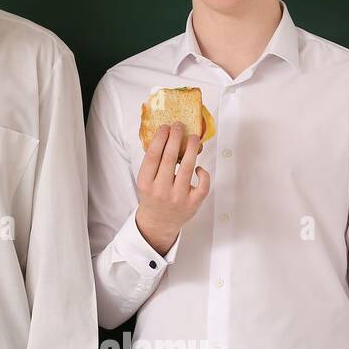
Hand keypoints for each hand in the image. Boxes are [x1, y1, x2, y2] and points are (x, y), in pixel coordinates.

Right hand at [134, 122, 209, 255]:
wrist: (158, 223)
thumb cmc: (152, 197)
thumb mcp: (145, 182)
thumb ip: (153, 164)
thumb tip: (166, 137)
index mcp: (146, 183)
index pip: (153, 156)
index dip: (160, 139)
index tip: (165, 127)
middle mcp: (161, 190)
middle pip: (170, 158)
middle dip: (176, 138)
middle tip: (179, 126)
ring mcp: (178, 197)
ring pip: (188, 168)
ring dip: (192, 149)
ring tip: (194, 138)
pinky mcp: (193, 204)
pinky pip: (203, 185)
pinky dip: (203, 173)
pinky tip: (199, 167)